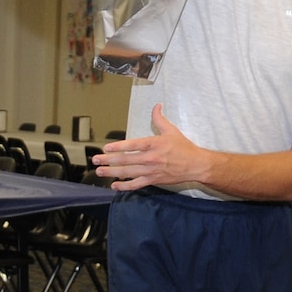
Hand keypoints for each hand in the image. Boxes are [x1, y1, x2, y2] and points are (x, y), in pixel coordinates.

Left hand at [91, 106, 209, 191]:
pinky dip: (124, 186)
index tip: (106, 148)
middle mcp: (150, 158)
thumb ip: (159, 119)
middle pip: (125, 160)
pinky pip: (135, 184)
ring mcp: (151, 170)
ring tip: (99, 171)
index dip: (118, 147)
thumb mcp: (171, 130)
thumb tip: (156, 106)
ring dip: (111, 172)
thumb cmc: (184, 148)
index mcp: (154, 144)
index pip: (132, 145)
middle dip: (108, 161)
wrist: (196, 165)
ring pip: (127, 172)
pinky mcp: (153, 180)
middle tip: (95, 160)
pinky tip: (114, 185)